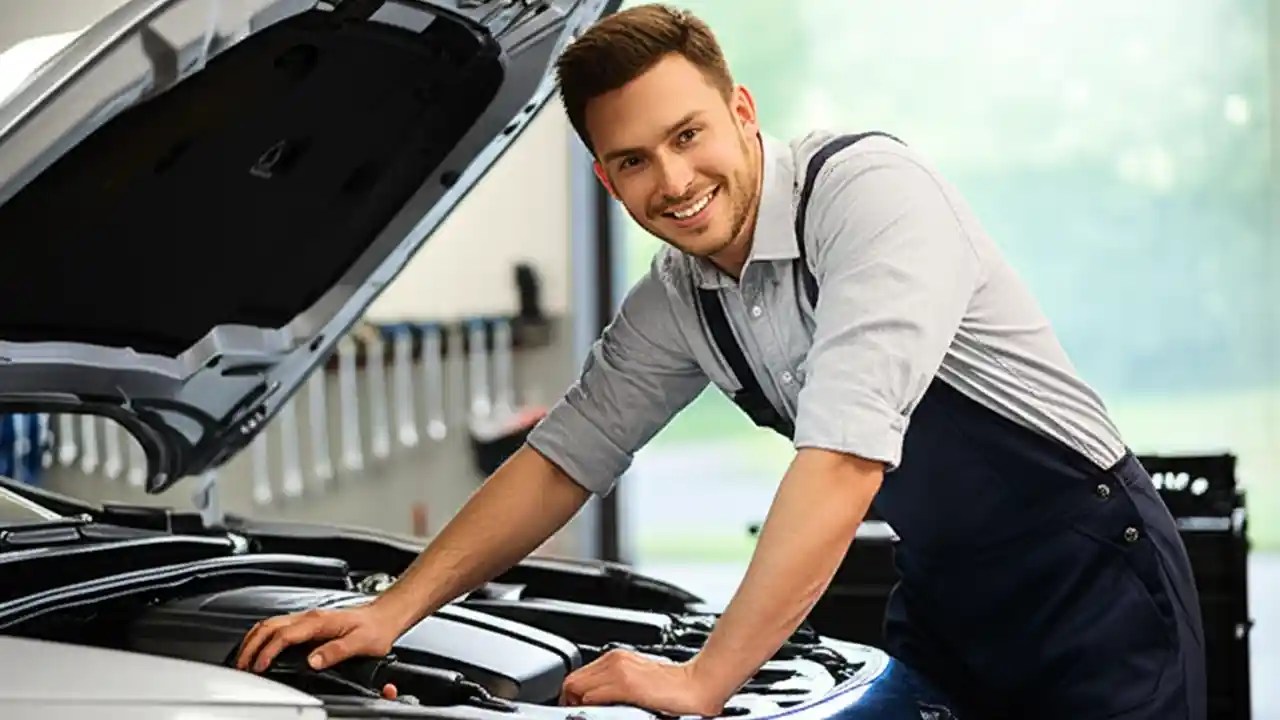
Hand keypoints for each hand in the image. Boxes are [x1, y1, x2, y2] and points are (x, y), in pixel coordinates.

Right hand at [234, 603, 400, 674]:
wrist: (385, 616)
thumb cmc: (376, 629)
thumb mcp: (361, 644)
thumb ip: (336, 652)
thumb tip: (312, 662)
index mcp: (319, 621)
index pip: (284, 635)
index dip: (268, 652)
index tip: (260, 668)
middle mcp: (310, 617)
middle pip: (269, 626)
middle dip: (251, 646)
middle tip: (241, 666)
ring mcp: (307, 618)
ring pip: (270, 624)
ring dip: (253, 640)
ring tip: (244, 659)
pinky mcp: (308, 623)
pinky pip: (278, 627)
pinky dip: (262, 637)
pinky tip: (260, 648)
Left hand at [560, 649, 727, 716]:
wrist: (698, 686)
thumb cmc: (675, 688)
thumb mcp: (637, 682)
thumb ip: (615, 687)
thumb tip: (596, 701)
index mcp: (616, 658)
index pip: (578, 676)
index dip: (572, 695)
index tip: (576, 709)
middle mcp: (615, 659)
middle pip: (573, 681)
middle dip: (570, 701)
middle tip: (579, 714)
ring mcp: (619, 670)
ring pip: (577, 687)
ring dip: (577, 705)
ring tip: (587, 716)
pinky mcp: (626, 684)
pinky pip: (592, 696)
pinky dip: (588, 708)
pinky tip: (598, 715)